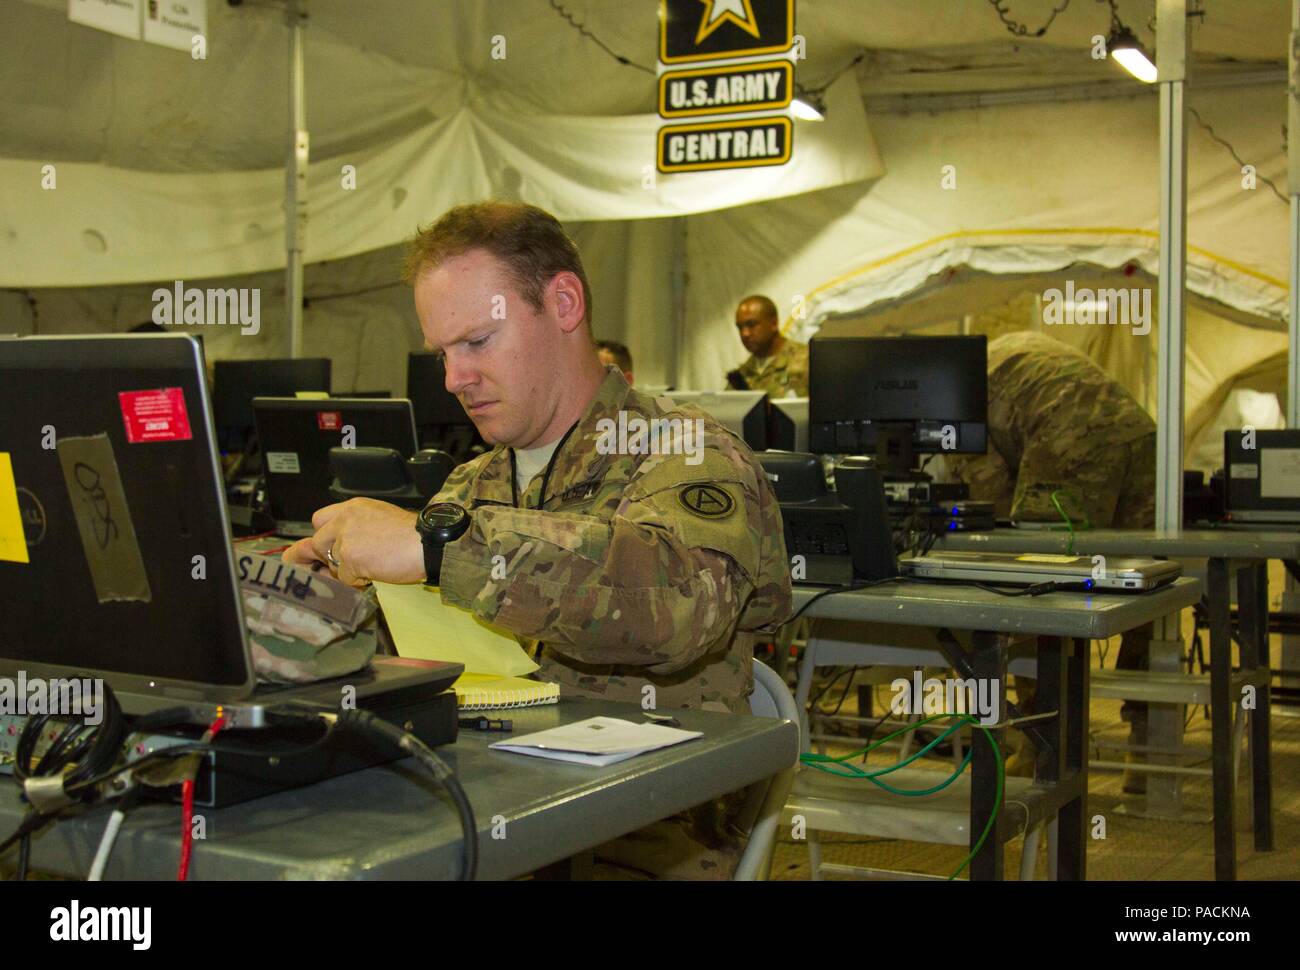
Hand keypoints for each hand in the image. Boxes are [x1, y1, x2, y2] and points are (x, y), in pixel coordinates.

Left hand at [281, 498, 424, 586]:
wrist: (426, 544)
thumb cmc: (412, 535)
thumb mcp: (380, 517)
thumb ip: (356, 525)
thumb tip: (336, 544)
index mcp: (353, 507)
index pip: (319, 519)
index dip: (324, 535)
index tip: (332, 545)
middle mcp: (344, 519)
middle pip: (317, 542)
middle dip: (328, 555)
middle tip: (348, 561)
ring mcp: (345, 539)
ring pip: (331, 563)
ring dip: (347, 570)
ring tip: (372, 565)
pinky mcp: (350, 558)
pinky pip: (344, 577)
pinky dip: (357, 580)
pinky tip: (375, 572)